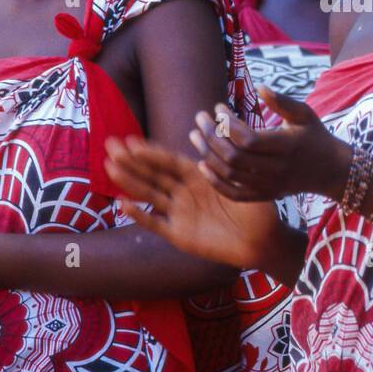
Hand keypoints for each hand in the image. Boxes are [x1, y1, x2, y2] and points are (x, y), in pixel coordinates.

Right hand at [105, 136, 285, 270]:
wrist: (263, 240)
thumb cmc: (256, 207)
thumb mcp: (240, 178)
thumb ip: (223, 159)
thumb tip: (209, 131)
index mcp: (199, 176)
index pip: (169, 161)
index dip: (150, 151)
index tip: (131, 140)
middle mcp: (185, 193)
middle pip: (153, 175)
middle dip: (132, 161)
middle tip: (110, 146)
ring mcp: (180, 213)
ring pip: (149, 195)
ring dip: (129, 181)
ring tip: (109, 167)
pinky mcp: (180, 235)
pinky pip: (156, 223)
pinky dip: (139, 215)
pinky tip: (122, 203)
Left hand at [189, 87, 350, 202]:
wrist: (331, 170)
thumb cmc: (316, 136)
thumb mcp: (305, 114)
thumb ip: (282, 101)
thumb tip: (259, 87)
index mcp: (287, 147)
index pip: (248, 139)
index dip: (228, 123)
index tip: (218, 107)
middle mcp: (277, 169)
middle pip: (234, 157)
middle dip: (211, 136)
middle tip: (200, 119)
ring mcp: (270, 186)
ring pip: (230, 175)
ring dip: (208, 155)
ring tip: (196, 136)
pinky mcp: (265, 195)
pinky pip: (234, 194)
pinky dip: (215, 182)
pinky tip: (202, 165)